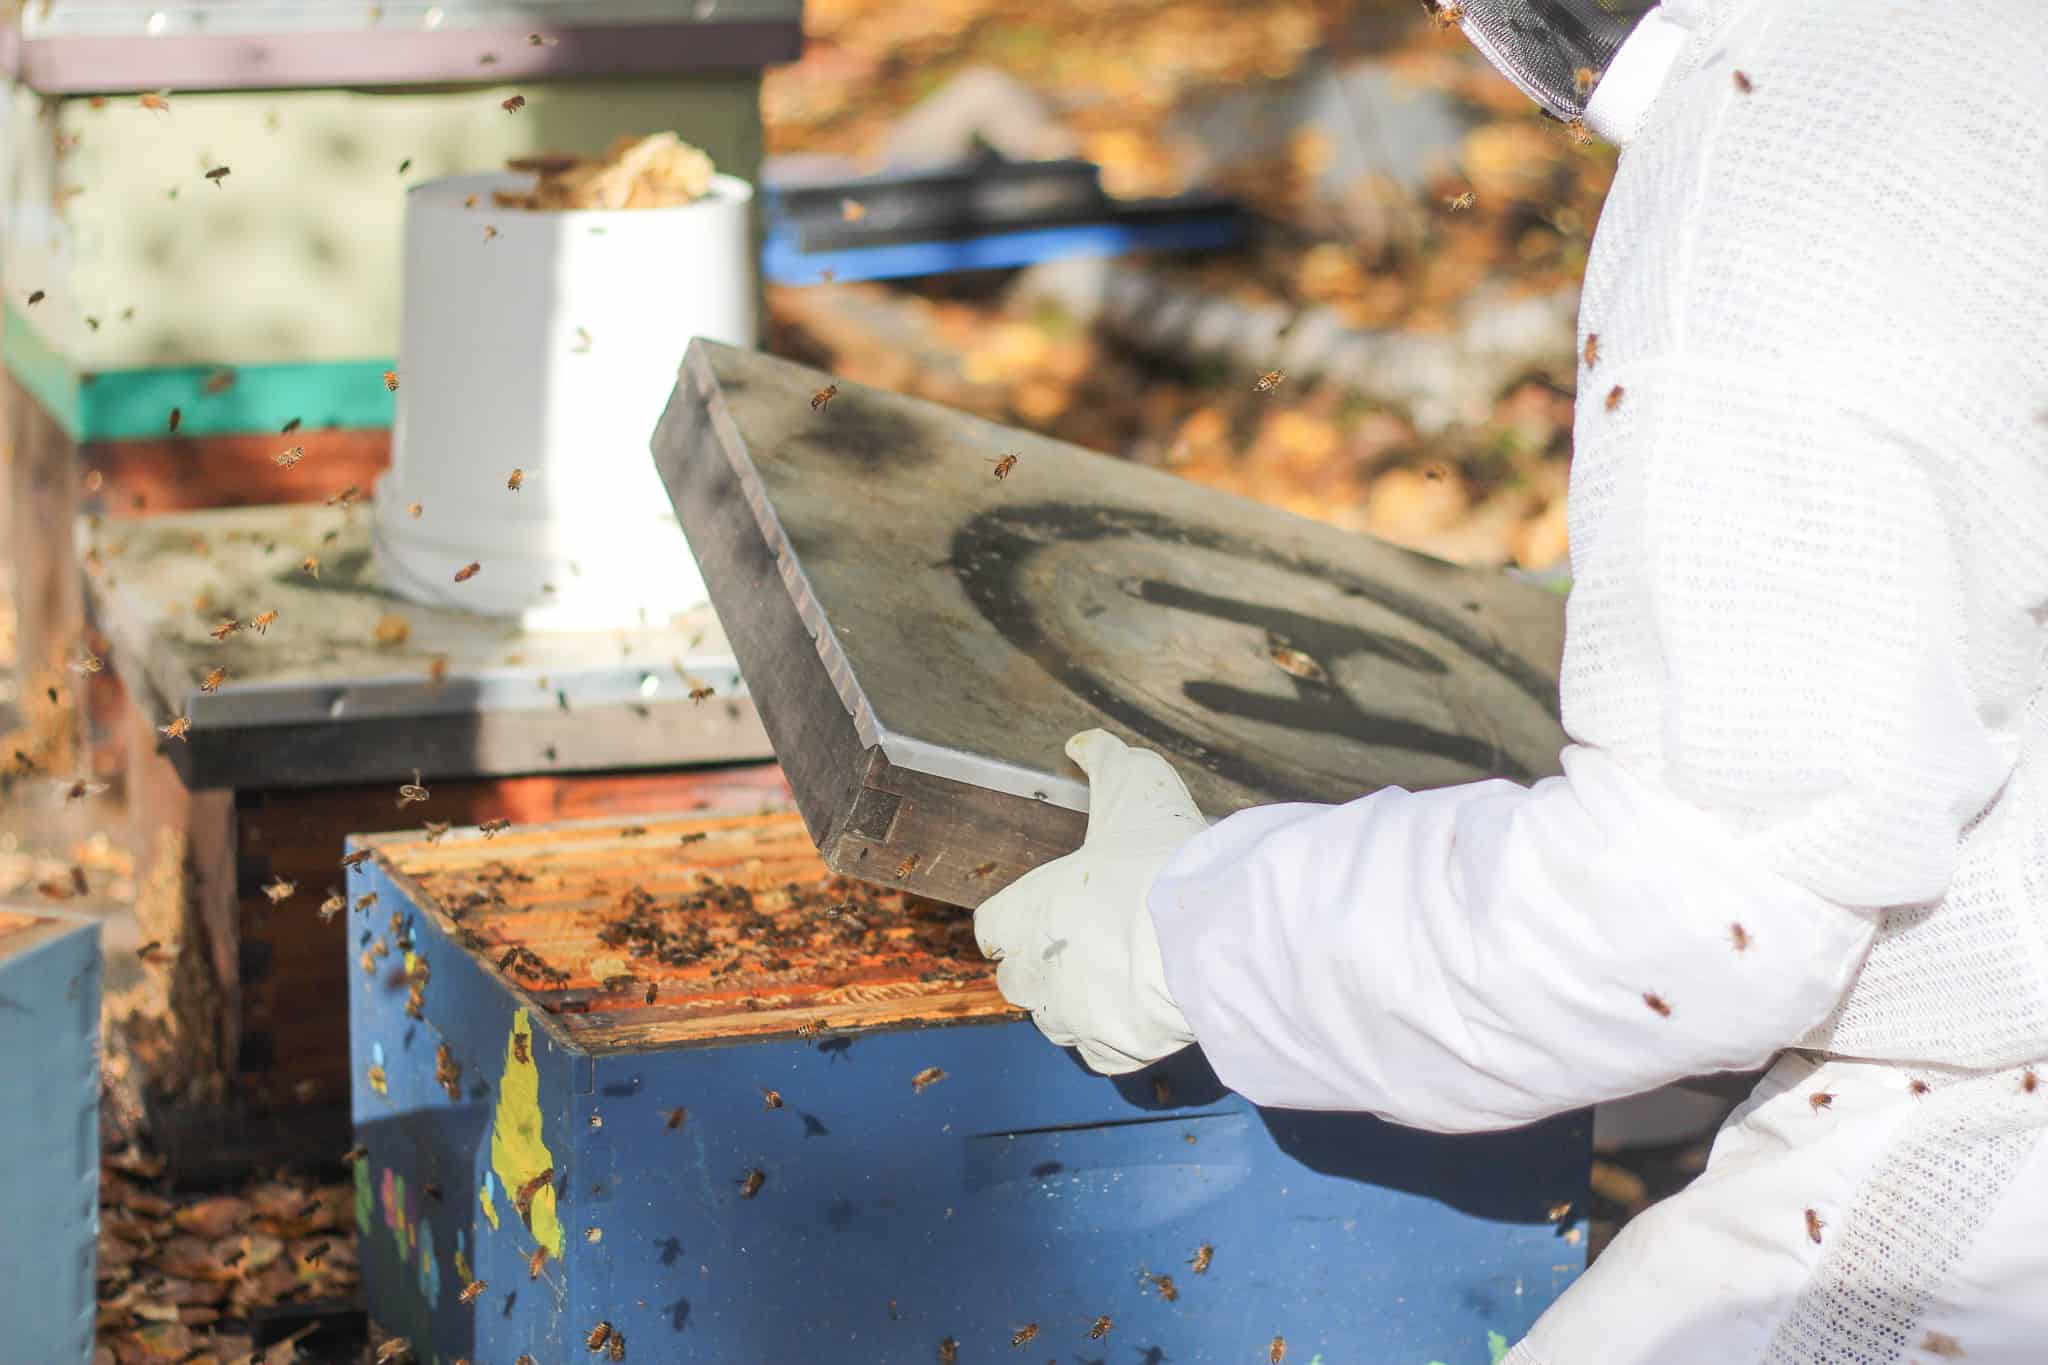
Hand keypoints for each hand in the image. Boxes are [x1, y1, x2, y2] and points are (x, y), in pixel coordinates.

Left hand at [973, 729, 1207, 1074]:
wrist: (1211, 935)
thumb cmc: (1161, 860)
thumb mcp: (1132, 784)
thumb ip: (1102, 759)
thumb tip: (1082, 742)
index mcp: (1023, 913)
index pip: (991, 926)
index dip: (1017, 918)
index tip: (1045, 912)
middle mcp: (1034, 971)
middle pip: (1017, 977)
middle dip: (1043, 963)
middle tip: (1086, 941)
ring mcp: (1071, 1016)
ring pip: (1055, 1018)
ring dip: (1075, 1000)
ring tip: (1118, 973)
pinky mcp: (1112, 1049)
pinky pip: (1098, 1049)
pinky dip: (1113, 1033)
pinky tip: (1140, 1007)